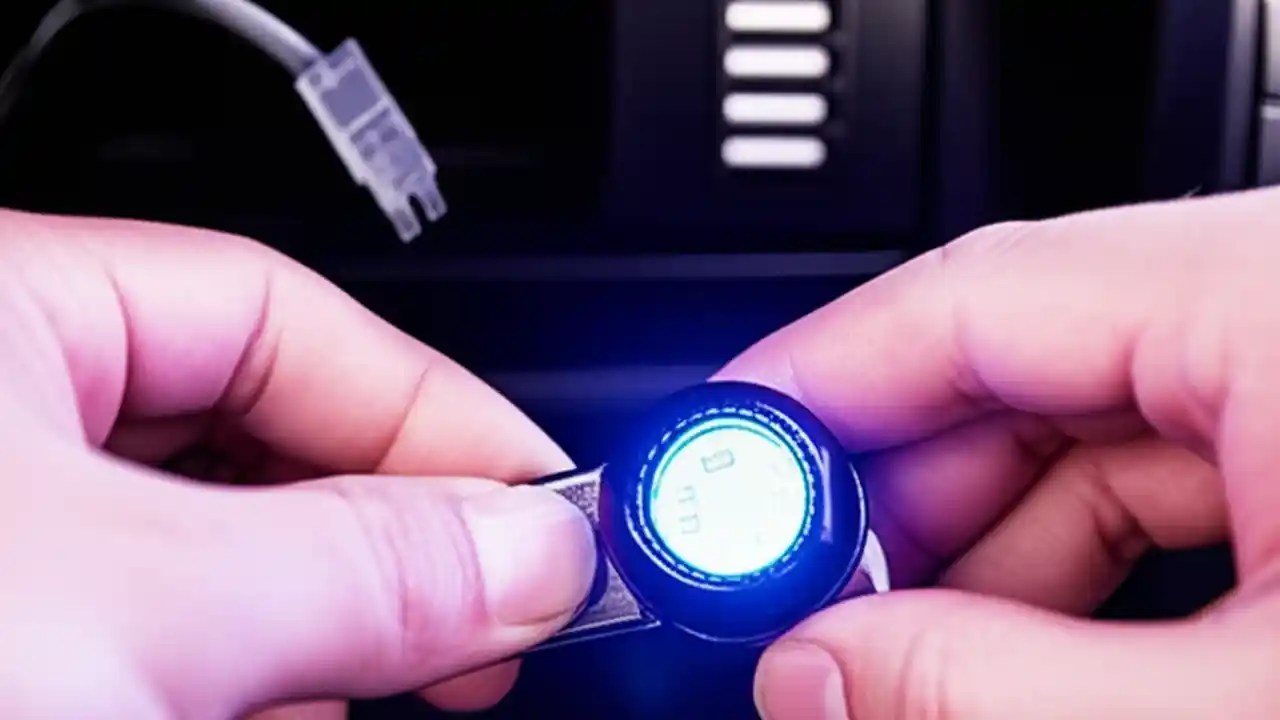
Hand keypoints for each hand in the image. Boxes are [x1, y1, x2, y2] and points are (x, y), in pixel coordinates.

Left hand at [0, 209, 594, 719]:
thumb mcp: (148, 608)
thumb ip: (362, 564)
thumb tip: (531, 547)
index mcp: (3, 310)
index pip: (279, 311)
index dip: (432, 409)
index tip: (538, 506)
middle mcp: (0, 406)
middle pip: (261, 434)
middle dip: (384, 538)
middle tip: (489, 612)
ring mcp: (5, 528)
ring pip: (218, 545)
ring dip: (320, 620)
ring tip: (380, 683)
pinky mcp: (23, 626)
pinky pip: (158, 622)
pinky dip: (239, 669)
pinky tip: (282, 713)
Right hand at [719, 188, 1279, 718]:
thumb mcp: (1239, 708)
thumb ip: (1001, 687)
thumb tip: (819, 671)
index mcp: (1276, 297)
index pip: (975, 294)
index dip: (815, 380)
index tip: (726, 460)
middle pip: (1020, 356)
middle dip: (894, 490)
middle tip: (806, 597)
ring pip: (1090, 417)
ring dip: (982, 538)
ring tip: (908, 645)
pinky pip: (1174, 462)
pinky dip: (1081, 548)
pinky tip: (1027, 644)